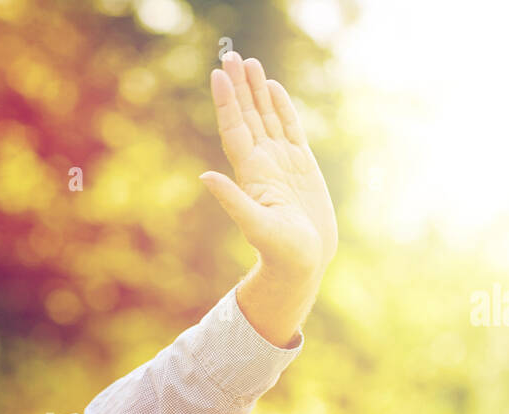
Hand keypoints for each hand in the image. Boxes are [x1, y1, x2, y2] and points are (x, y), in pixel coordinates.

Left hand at [201, 51, 337, 283]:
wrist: (304, 263)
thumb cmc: (281, 251)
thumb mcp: (256, 225)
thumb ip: (233, 200)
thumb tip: (205, 177)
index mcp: (251, 173)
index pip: (234, 129)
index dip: (226, 102)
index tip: (218, 75)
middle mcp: (263, 162)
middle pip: (247, 116)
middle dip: (239, 87)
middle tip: (231, 56)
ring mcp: (281, 162)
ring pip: (267, 117)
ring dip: (257, 91)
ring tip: (249, 62)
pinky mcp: (301, 165)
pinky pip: (290, 128)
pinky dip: (281, 107)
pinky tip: (273, 88)